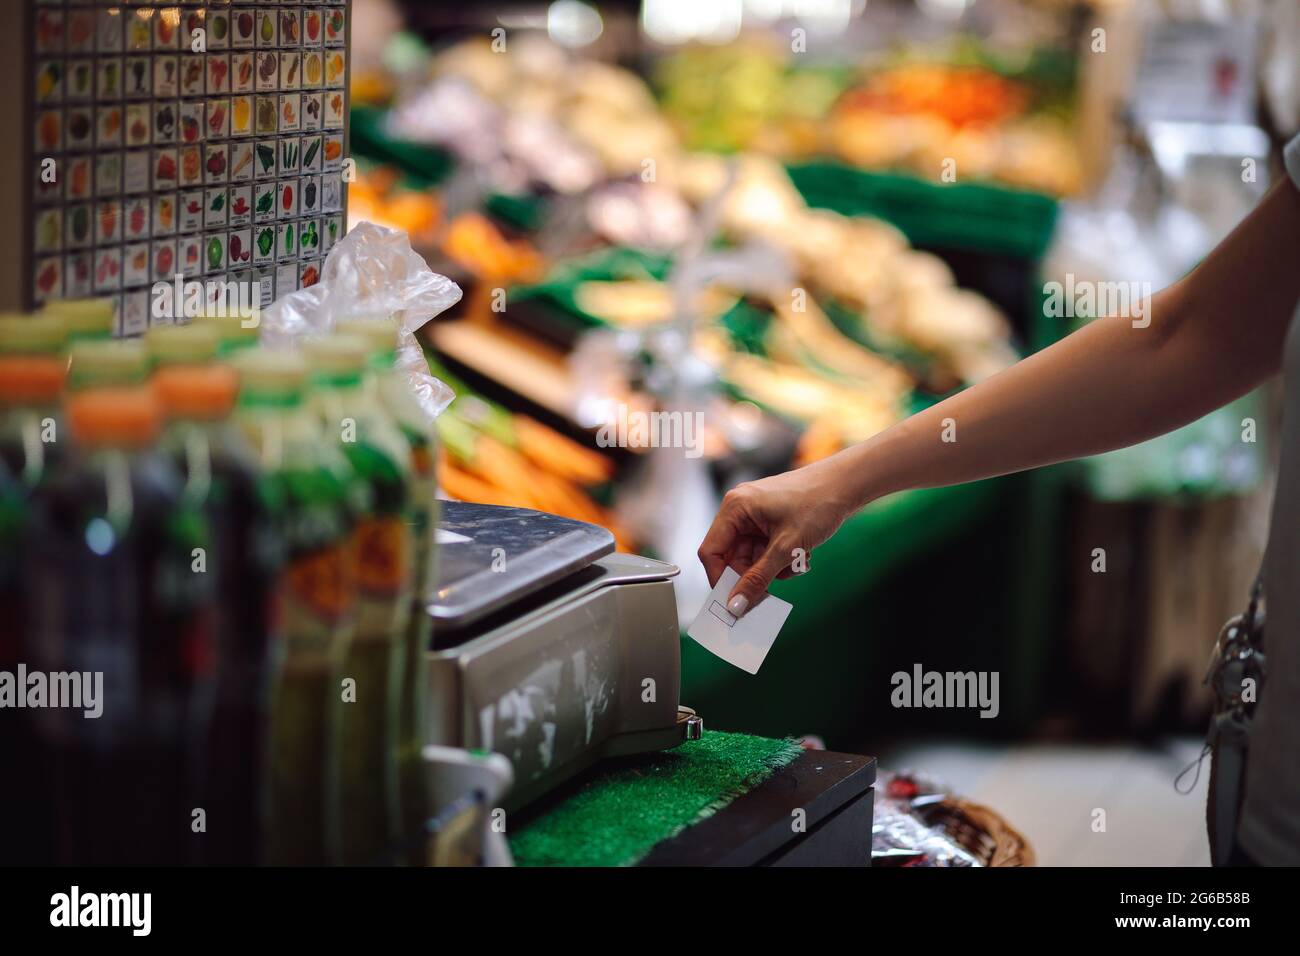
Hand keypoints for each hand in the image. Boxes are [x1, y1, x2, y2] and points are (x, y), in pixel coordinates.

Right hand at [697, 463, 851, 616]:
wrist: (847, 484)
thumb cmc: (817, 504)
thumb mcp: (787, 548)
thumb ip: (758, 579)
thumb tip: (736, 605)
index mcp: (735, 508)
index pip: (711, 551)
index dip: (720, 579)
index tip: (735, 602)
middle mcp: (740, 510)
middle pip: (732, 557)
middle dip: (754, 575)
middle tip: (771, 592)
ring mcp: (755, 515)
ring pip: (752, 557)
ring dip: (773, 568)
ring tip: (798, 563)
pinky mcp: (769, 520)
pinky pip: (765, 550)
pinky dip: (781, 558)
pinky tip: (802, 555)